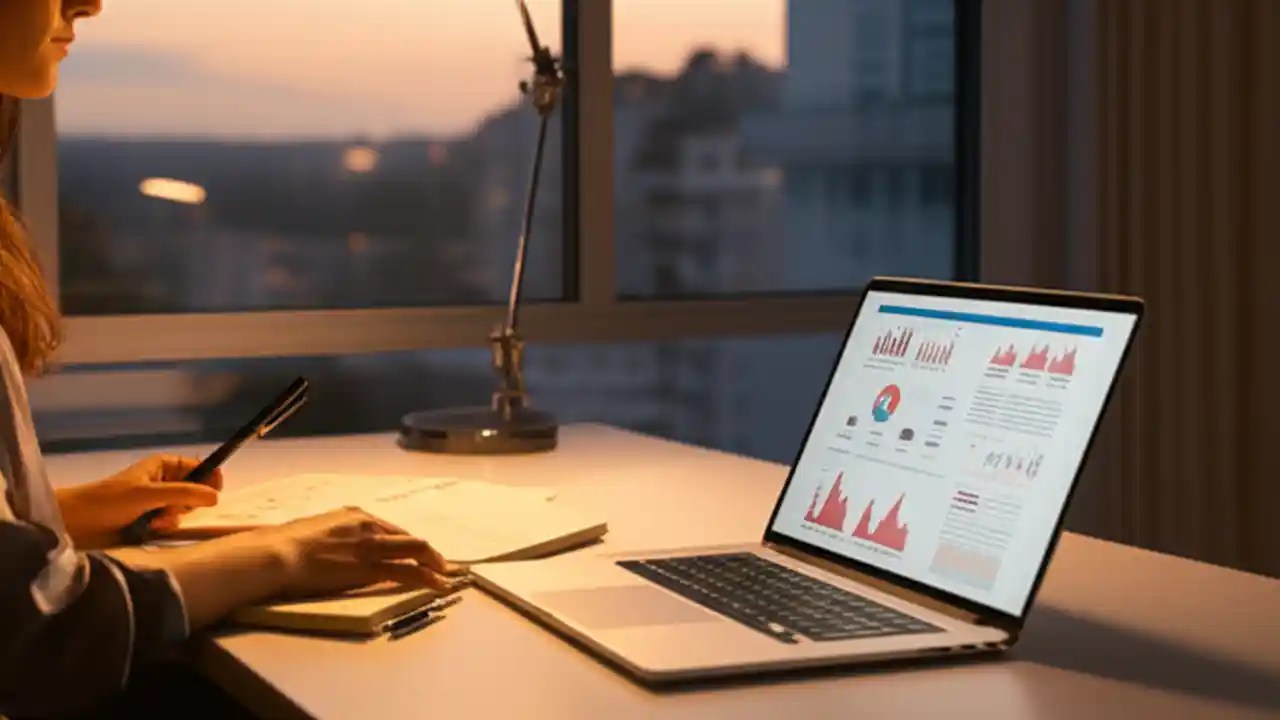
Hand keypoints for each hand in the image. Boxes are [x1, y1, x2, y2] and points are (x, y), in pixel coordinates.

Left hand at [56, 455, 221, 548]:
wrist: (78, 522)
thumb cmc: (111, 501)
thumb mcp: (149, 493)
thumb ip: (184, 493)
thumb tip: (216, 497)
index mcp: (164, 465)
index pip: (200, 467)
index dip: (209, 478)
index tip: (214, 493)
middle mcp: (164, 480)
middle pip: (195, 490)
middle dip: (187, 502)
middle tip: (172, 507)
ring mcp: (158, 500)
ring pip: (184, 509)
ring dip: (173, 517)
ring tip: (155, 520)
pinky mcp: (151, 519)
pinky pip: (172, 522)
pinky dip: (165, 526)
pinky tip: (150, 528)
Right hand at [253, 507, 457, 598]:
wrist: (279, 553)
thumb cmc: (287, 545)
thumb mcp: (317, 530)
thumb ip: (335, 535)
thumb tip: (335, 545)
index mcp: (356, 516)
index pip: (392, 530)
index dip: (408, 544)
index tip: (419, 553)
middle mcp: (369, 527)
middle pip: (409, 539)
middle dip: (430, 553)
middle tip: (443, 565)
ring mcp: (372, 546)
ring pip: (415, 551)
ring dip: (435, 565)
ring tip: (448, 577)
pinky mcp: (370, 567)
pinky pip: (407, 572)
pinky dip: (427, 579)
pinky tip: (438, 587)